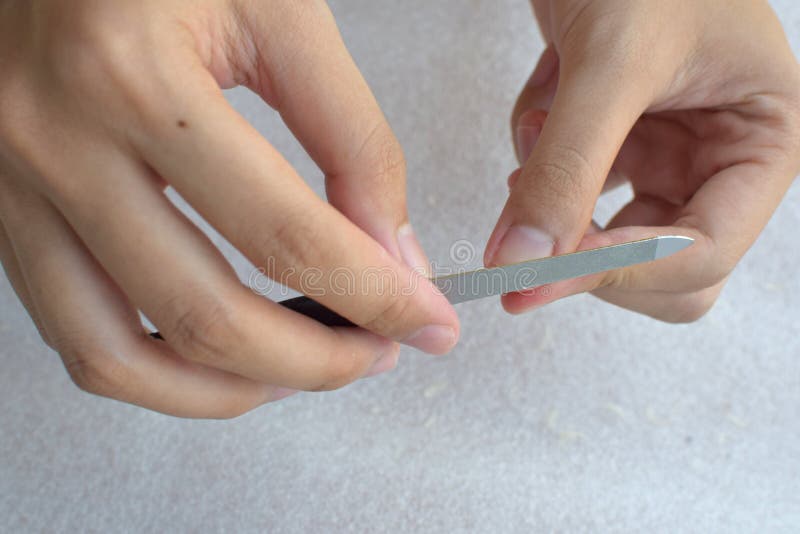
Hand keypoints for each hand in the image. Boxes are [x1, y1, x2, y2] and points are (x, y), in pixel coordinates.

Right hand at [0, 0, 458, 417]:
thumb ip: (350, 136)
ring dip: (229, 391)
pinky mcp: (10, 212)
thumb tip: (390, 253)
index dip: (374, 296)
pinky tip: (217, 354)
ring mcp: (18, 187)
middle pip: (205, 318)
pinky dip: (156, 369)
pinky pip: (75, 331)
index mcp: (135, 78)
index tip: (426, 321)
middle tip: (375, 353)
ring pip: (122, 356)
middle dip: (315, 362)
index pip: (286, 236)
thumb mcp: (279, 13)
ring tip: (301, 372)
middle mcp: (58, 143)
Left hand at [485, 0, 799, 321]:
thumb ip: (568, 168)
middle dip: (587, 255)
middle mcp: (718, 163)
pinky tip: (538, 111)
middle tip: (527, 238)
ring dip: (554, 201)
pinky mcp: (618, 146)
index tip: (534, 276)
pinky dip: (537, 164)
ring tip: (537, 130)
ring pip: (603, 239)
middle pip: (659, 271)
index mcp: (761, 146)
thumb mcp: (612, 63)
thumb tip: (522, 263)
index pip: (700, 256)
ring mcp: (667, 157)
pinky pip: (567, 192)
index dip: (617, 275)